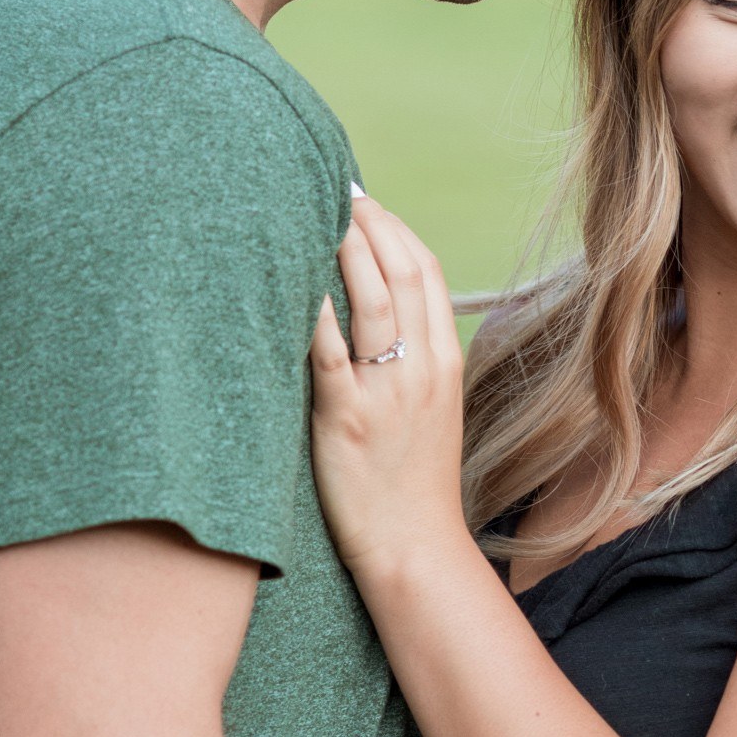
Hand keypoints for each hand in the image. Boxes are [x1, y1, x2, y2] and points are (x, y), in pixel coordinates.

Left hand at [308, 194, 471, 587]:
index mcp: (445, 360)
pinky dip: (312, 312)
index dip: (395, 228)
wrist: (415, 547)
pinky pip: (329, 354)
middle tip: (331, 189)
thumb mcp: (429, 409)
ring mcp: (388, 393)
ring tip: (311, 215)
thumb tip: (374, 312)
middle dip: (367, 223)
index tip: (363, 199)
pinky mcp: (346, 420)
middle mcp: (423, 368)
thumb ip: (410, 358)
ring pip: (372, 302)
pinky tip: (291, 282)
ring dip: (343, 251)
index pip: (428, 272)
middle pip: (402, 272)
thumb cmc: (410, 481)